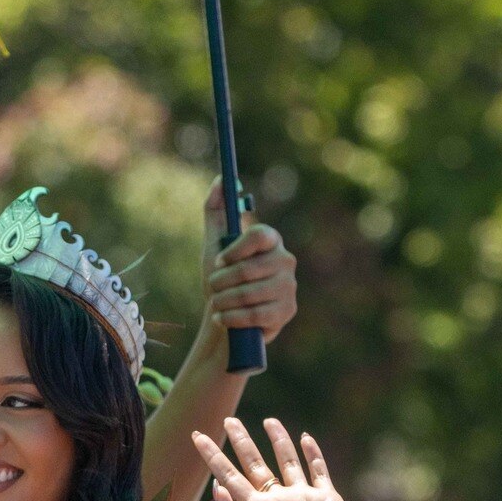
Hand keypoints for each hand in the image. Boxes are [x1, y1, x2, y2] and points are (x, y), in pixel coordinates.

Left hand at [193, 416, 353, 500]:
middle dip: (241, 441)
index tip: (196, 435)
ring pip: (287, 461)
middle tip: (228, 419)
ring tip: (268, 421)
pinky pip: (318, 470)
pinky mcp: (326, 499)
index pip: (228, 476)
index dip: (212, 455)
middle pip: (254, 463)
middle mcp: (276, 500)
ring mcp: (302, 498)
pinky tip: (305, 438)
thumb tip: (216, 487)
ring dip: (278, 440)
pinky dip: (313, 453)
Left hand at [200, 176, 297, 344]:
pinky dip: (231, 318)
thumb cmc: (222, 280)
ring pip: (248, 294)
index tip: (218, 261)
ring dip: (223, 301)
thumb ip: (216, 210)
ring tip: (216, 304)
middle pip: (248, 269)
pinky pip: (254, 314)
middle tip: (212, 287)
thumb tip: (222, 180)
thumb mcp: (214, 245)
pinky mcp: (286, 312)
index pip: (259, 235)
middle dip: (221, 281)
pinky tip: (223, 319)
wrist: (228, 320)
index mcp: (272, 241)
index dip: (235, 250)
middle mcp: (286, 261)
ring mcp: (289, 287)